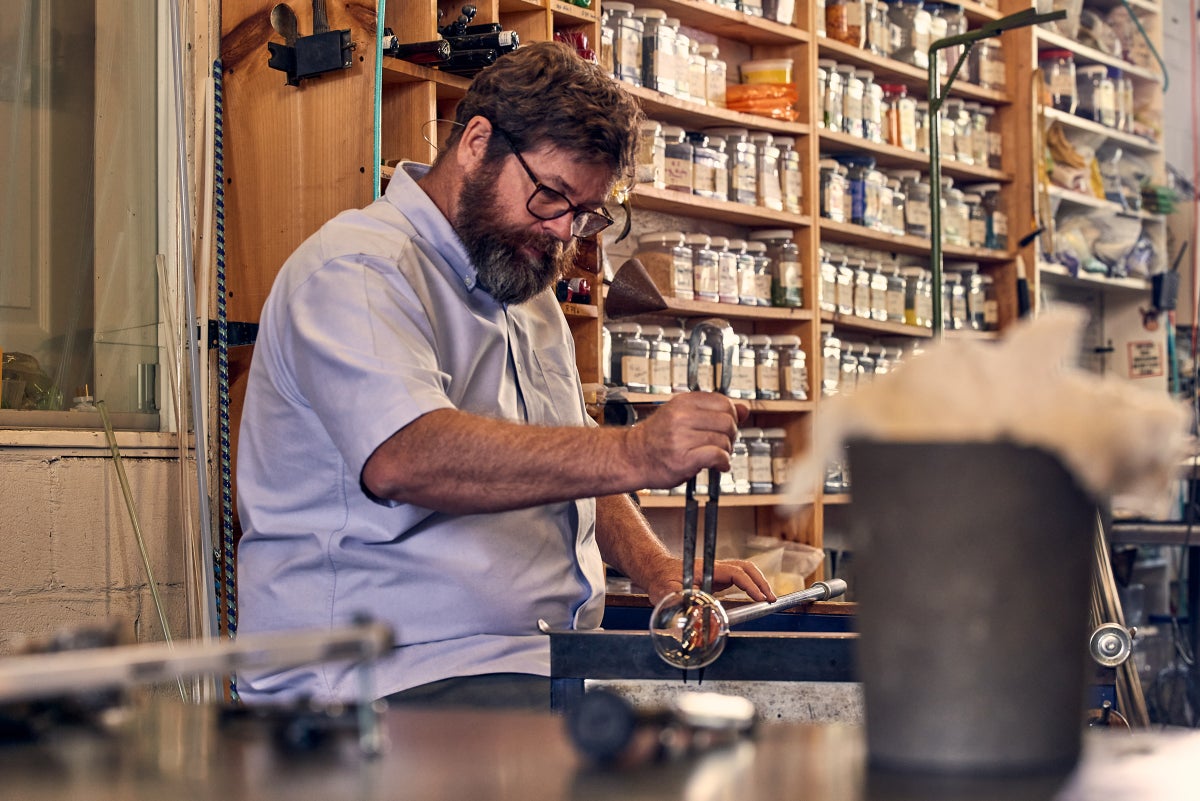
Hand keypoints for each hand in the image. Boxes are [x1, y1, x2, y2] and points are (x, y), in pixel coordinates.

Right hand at [624, 393, 749, 488]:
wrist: (632, 457)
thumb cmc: (658, 438)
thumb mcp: (683, 416)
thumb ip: (714, 411)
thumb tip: (746, 409)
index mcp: (683, 402)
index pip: (724, 402)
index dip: (731, 416)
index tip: (724, 428)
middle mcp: (681, 417)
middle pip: (728, 421)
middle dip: (731, 436)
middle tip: (722, 444)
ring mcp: (681, 438)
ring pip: (724, 440)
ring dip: (725, 451)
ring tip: (715, 456)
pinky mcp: (683, 459)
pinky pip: (717, 456)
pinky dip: (723, 463)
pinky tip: (719, 466)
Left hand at [644, 558, 776, 605]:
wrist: (656, 572)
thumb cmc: (661, 580)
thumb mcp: (668, 593)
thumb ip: (682, 604)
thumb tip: (696, 619)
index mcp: (707, 569)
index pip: (735, 573)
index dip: (750, 585)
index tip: (760, 598)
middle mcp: (715, 568)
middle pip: (745, 568)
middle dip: (761, 582)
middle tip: (772, 599)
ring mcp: (717, 572)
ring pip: (744, 572)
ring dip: (758, 583)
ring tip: (768, 599)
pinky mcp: (716, 579)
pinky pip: (738, 579)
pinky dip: (751, 586)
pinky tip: (756, 598)